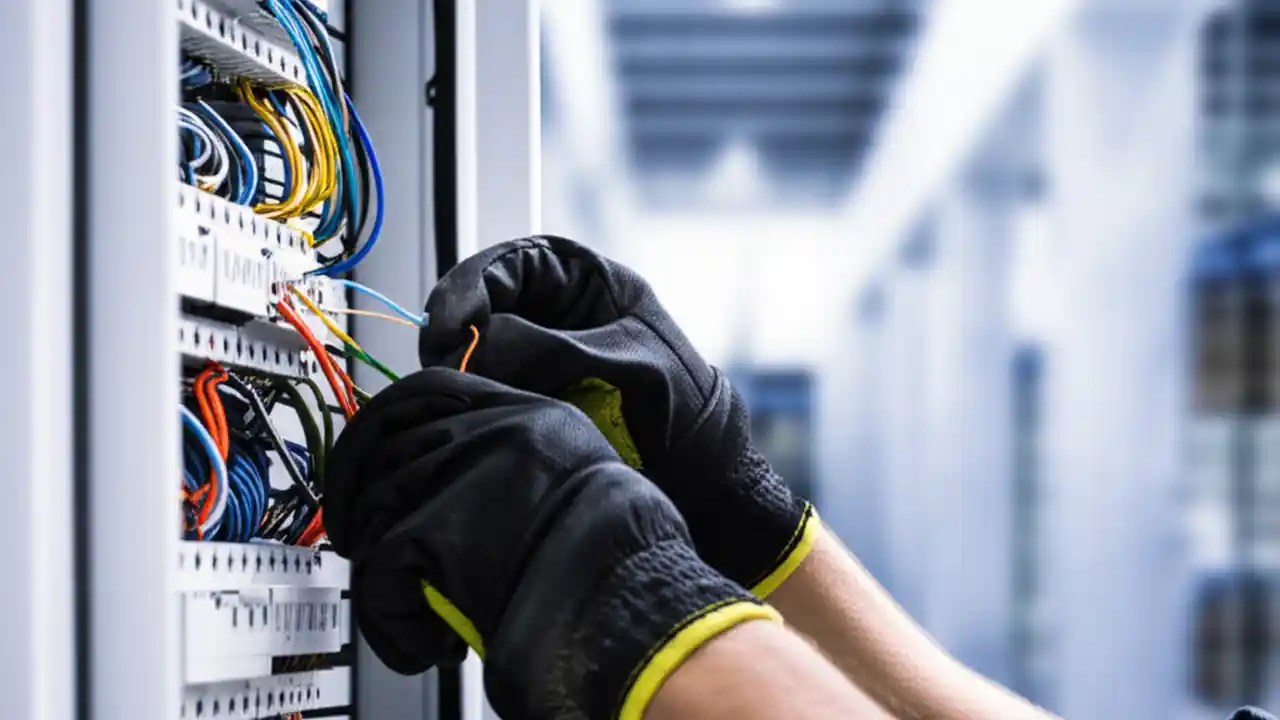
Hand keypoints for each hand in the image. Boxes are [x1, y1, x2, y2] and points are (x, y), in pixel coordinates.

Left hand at [323, 369, 778, 718]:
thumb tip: (437, 470)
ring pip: (376, 511)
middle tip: (356, 539)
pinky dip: (391, 618)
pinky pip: (380, 572)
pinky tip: (426, 640)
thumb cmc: (620, 560)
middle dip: (356, 499)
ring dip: (383, 571)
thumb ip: (510, 458)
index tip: (357, 467)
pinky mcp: (439, 528)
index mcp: (528, 411)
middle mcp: (495, 430)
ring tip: (416, 605)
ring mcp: (466, 473)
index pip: (423, 390)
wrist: (638, 610)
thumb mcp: (575, 474)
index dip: (374, 432)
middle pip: (384, 446)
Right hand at [420, 235, 817, 594]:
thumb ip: (554, 347)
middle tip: (439, 364)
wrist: (705, 479)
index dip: (469, 286)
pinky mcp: (532, 397)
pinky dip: (476, 396)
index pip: (511, 262)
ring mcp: (543, 354)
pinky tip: (474, 413)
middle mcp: (558, 311)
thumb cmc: (684, 409)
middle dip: (457, 330)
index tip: (446, 325)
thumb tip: (477, 341)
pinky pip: (490, 387)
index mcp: (588, 281)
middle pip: (484, 303)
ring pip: (479, 346)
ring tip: (455, 393)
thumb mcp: (626, 365)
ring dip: (461, 366)